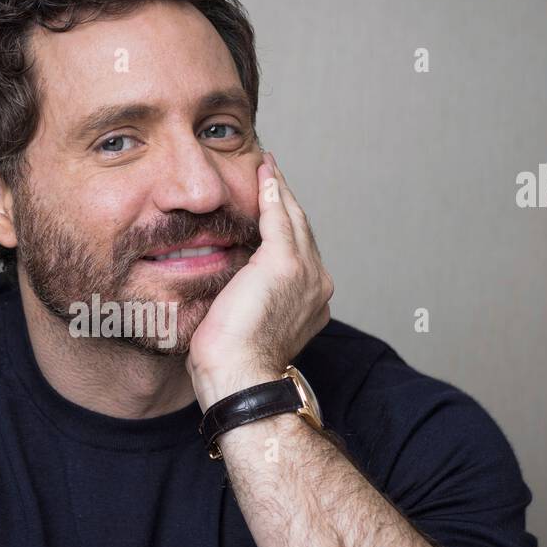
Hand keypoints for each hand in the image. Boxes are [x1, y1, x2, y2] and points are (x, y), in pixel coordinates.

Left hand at [186, 151, 333, 408]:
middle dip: (286, 202)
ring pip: (293, 219)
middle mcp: (318, 285)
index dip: (286, 228)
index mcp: (311, 302)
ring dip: (279, 190)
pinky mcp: (284, 262)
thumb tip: (229, 294)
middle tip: (272, 175)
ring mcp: (306, 272)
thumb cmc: (233, 367)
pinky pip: (278, 215)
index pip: (298, 253)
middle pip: (301, 232)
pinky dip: (271, 191)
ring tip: (268, 168)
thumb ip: (247, 303)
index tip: (273, 208)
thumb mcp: (245, 329)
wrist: (240, 377)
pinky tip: (264, 172)